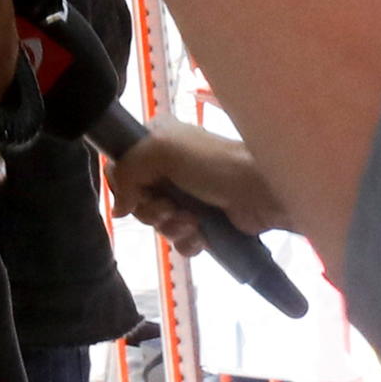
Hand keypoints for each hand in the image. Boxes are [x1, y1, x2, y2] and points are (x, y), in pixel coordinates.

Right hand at [115, 117, 288, 243]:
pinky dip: (188, 241)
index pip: (122, 167)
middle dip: (152, 210)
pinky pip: (179, 239)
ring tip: (193, 221)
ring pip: (158, 222)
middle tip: (170, 207)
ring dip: (172, 226)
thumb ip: (127, 171)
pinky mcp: (204, 221)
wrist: (262, 191)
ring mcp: (187, 195)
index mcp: (158, 140)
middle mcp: (169, 166)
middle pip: (138, 199)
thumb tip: (118, 209)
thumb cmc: (212, 164)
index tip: (139, 193)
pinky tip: (201, 236)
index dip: (125, 186)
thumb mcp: (161, 151)